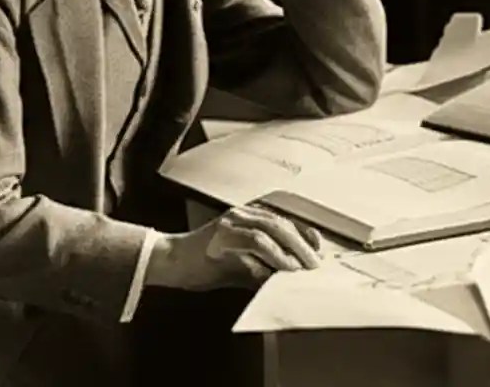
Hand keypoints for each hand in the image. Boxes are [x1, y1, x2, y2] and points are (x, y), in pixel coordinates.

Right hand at [146, 204, 323, 290]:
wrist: (171, 261)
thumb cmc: (204, 262)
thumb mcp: (240, 261)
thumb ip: (264, 264)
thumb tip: (290, 274)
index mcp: (246, 215)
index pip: (283, 218)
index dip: (303, 232)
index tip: (317, 248)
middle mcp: (240, 215)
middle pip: (279, 224)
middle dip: (300, 244)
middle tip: (313, 264)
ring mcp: (229, 225)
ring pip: (266, 233)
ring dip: (286, 253)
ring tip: (298, 270)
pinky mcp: (219, 240)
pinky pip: (249, 247)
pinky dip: (265, 260)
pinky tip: (275, 272)